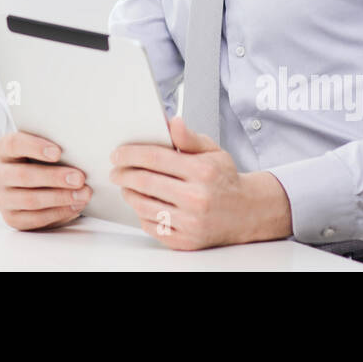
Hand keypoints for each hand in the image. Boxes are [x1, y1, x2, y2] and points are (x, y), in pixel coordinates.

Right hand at [0, 131, 91, 229]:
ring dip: (60, 197)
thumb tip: (78, 153)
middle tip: (79, 178)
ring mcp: (2, 198)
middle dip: (54, 177)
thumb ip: (53, 148)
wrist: (33, 183)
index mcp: (2, 150)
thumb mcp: (42, 149)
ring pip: (30, 199)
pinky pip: (35, 218)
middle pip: (23, 175)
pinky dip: (58, 212)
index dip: (35, 147)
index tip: (58, 152)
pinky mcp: (11, 218)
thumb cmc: (40, 160)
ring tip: (83, 194)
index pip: (14, 144)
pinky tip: (75, 206)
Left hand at [110, 115, 292, 249]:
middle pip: (144, 182)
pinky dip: (142, 214)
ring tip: (127, 186)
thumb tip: (172, 122)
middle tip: (116, 170)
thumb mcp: (212, 151)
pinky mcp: (185, 241)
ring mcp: (190, 222)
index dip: (130, 154)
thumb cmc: (225, 179)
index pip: (154, 158)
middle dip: (123, 174)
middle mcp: (196, 198)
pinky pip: (151, 226)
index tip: (118, 154)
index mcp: (201, 171)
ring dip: (129, 194)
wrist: (246, 212)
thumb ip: (188, 138)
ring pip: (143, 206)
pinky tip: (143, 204)